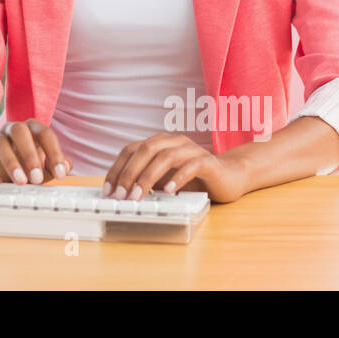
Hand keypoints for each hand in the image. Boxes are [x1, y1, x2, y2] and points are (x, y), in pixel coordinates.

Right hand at [0, 119, 71, 184]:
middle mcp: (13, 129)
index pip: (45, 134)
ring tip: (20, 182)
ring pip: (0, 142)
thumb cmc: (23, 162)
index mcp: (32, 129)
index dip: (54, 153)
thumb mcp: (43, 164)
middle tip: (37, 178)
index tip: (60, 173)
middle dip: (30, 155)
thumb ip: (57, 164)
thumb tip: (67, 166)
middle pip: (20, 131)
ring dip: (11, 163)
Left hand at [102, 133, 248, 202]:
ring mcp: (192, 150)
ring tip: (139, 196)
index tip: (108, 189)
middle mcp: (174, 141)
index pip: (131, 150)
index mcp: (160, 142)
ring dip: (149, 177)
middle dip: (130, 173)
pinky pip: (191, 166)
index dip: (117, 168)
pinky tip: (169, 191)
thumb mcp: (164, 178)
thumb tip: (121, 193)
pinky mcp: (208, 162)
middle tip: (121, 195)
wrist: (229, 177)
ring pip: (166, 156)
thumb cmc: (193, 179)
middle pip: (146, 150)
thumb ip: (147, 179)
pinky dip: (178, 177)